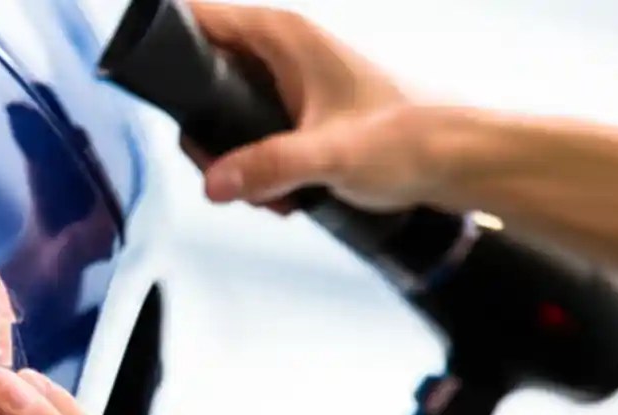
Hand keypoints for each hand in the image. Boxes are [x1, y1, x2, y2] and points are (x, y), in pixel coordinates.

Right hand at [186, 3, 440, 212]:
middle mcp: (282, 49)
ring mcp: (290, 79)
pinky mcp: (300, 109)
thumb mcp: (331, 155)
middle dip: (206, 134)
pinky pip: (254, 132)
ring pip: (226, 112)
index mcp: (283, 36)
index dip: (166, 46)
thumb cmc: (409, 140)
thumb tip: (212, 183)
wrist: (457, 159)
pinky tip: (285, 194)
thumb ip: (270, 166)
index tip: (161, 95)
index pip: (198, 17)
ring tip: (270, 193)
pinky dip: (259, 166)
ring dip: (236, 158)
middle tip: (229, 173)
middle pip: (201, 77)